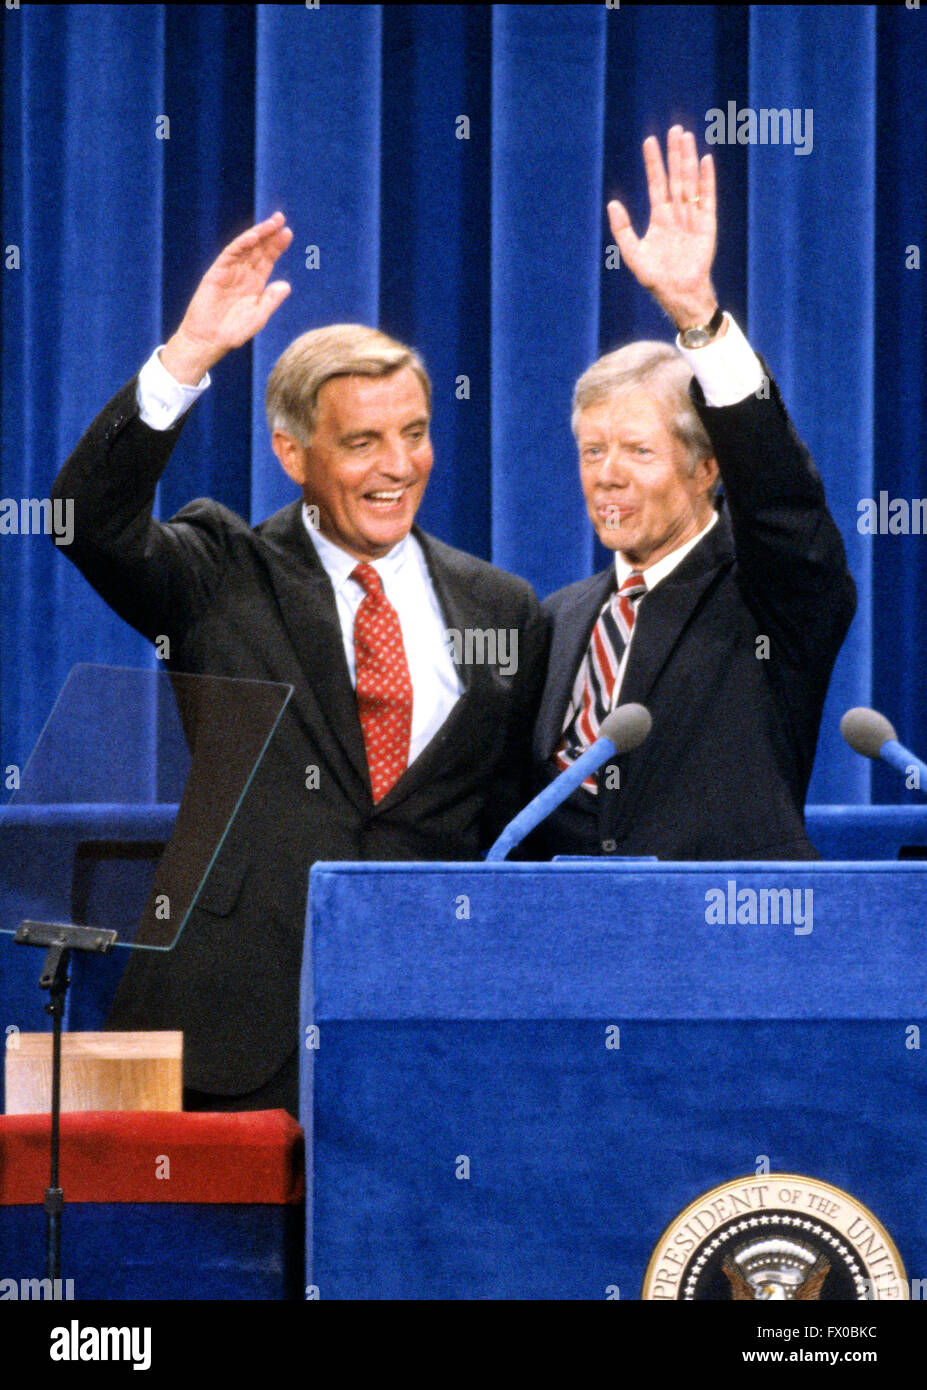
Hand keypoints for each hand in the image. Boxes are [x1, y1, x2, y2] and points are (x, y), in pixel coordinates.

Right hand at [160, 212, 293, 382]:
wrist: (209, 340)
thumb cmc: (234, 332)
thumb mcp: (258, 317)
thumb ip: (271, 300)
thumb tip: (286, 285)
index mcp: (255, 283)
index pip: (267, 259)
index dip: (277, 246)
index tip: (288, 233)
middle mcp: (243, 274)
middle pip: (258, 249)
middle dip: (269, 234)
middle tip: (280, 218)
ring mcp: (229, 271)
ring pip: (245, 248)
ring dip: (257, 234)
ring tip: (271, 223)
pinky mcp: (216, 273)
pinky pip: (229, 255)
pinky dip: (241, 245)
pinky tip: (253, 237)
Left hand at [607, 126, 717, 330]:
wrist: (678, 292)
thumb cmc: (656, 277)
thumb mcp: (633, 253)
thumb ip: (622, 229)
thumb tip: (612, 203)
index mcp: (660, 218)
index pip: (657, 184)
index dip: (653, 163)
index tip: (650, 141)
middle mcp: (677, 213)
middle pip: (676, 176)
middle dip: (674, 154)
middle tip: (674, 129)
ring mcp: (692, 217)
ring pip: (690, 182)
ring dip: (688, 160)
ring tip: (687, 137)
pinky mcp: (706, 224)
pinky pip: (707, 198)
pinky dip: (707, 180)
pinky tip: (705, 161)